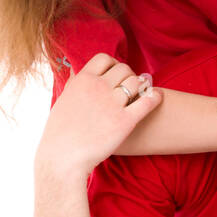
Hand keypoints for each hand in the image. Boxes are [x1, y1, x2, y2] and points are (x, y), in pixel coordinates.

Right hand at [35, 53, 161, 178]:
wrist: (62, 159)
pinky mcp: (125, 121)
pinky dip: (154, 97)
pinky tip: (156, 98)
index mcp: (82, 80)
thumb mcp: (62, 102)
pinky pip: (147, 101)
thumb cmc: (59, 135)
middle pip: (123, 69)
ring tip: (142, 92)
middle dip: (128, 75)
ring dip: (141, 85)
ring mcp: (112, 103)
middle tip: (130, 86)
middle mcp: (98, 87)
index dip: (113, 64)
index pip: (104, 58)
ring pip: (136, 82)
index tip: (115, 74)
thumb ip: (73, 85)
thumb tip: (78, 71)